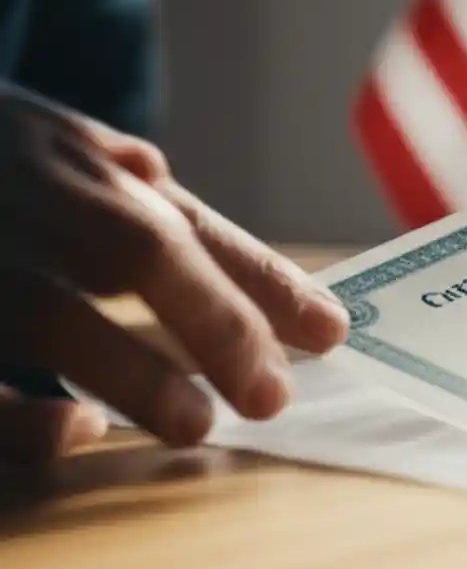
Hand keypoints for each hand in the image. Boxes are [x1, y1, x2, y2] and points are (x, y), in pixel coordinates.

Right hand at [0, 87, 347, 460]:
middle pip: (137, 247)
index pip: (186, 221)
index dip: (262, 277)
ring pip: (47, 308)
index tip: (331, 332)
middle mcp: (21, 189)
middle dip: (216, 319)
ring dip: (129, 368)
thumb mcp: (33, 130)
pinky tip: (70, 438)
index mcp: (66, 157)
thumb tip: (167, 180)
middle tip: (273, 393)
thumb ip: (100, 165)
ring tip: (198, 424)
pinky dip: (11, 410)